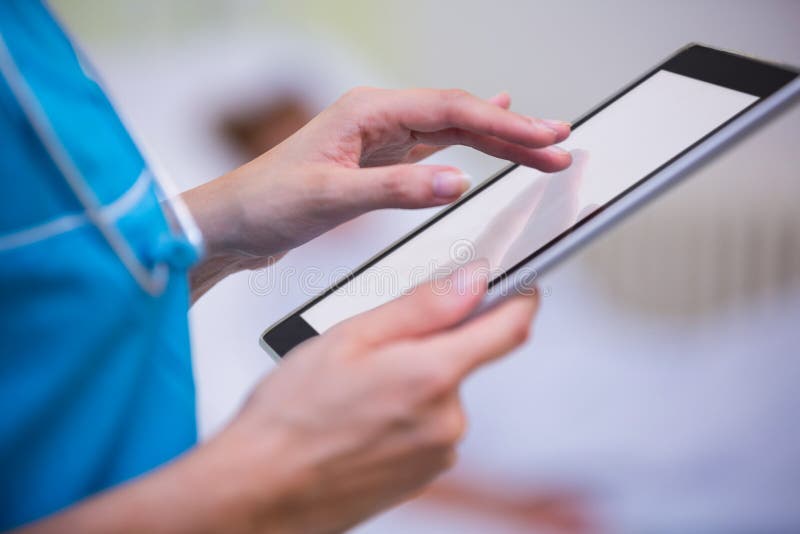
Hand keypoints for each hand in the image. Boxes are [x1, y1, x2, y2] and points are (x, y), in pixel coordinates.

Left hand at [183, 87, 570, 274]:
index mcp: (368, 112)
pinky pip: (434, 146)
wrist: (234, 221)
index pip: (451, 111)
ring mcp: (379, 137)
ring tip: (542, 145)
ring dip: (497, 139)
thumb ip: (396, 189)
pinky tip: (487, 139)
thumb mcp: (332, 197)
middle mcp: (378, 117)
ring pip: (452, 132)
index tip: (545, 139)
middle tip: (560, 144)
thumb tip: (457, 182)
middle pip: (460, 116)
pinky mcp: (377, 161)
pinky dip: (467, 144)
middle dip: (512, 130)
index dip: (503, 124)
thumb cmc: (268, 202)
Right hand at [217, 263, 539, 532]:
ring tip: (355, 393)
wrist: (259, 492)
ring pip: (441, 395)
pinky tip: (360, 419)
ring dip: (412, 382)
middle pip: (465, 361)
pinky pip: (428, 428)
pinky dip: (404, 414)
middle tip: (374, 349)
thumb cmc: (291, 416)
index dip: (520, 298)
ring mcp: (438, 454)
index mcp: (433, 376)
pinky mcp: (424, 476)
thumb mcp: (350, 338)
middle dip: (430, 345)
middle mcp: (448, 420)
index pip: (509, 328)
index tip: (516, 284)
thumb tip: (473, 281)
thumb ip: (421, 307)